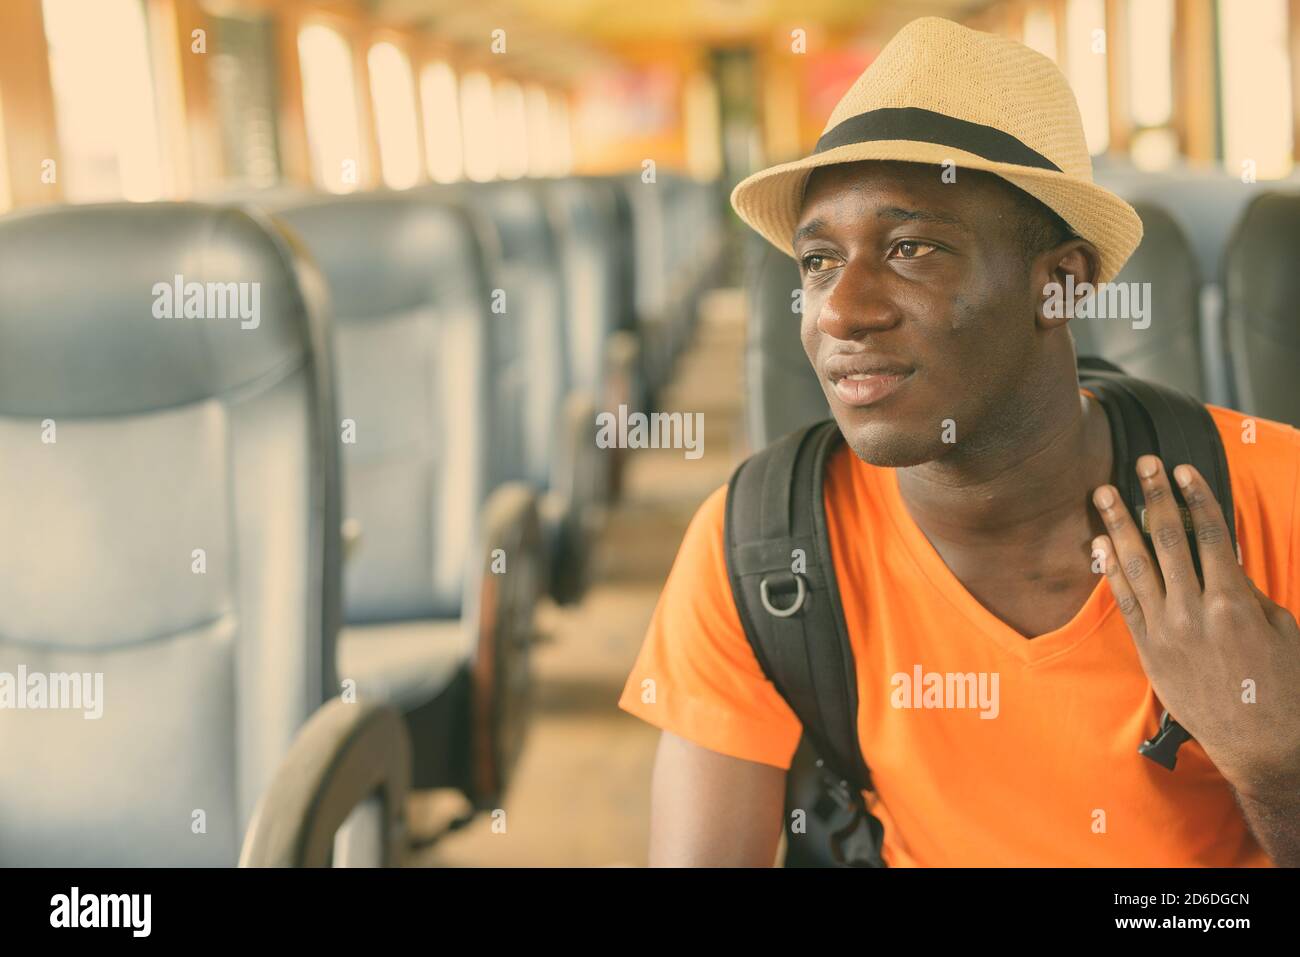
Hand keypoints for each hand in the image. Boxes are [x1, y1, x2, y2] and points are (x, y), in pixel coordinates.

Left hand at [1090, 455, 1299, 796]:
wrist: (1260, 743)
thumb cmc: (1280, 686)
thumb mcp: (1278, 628)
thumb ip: (1246, 591)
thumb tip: (1221, 559)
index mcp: (1234, 601)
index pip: (1209, 533)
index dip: (1194, 497)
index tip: (1182, 469)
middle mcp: (1194, 610)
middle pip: (1168, 539)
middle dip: (1154, 496)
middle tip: (1142, 463)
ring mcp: (1166, 630)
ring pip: (1136, 564)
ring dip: (1118, 524)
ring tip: (1103, 493)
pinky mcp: (1149, 649)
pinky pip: (1124, 600)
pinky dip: (1110, 569)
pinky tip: (1099, 544)